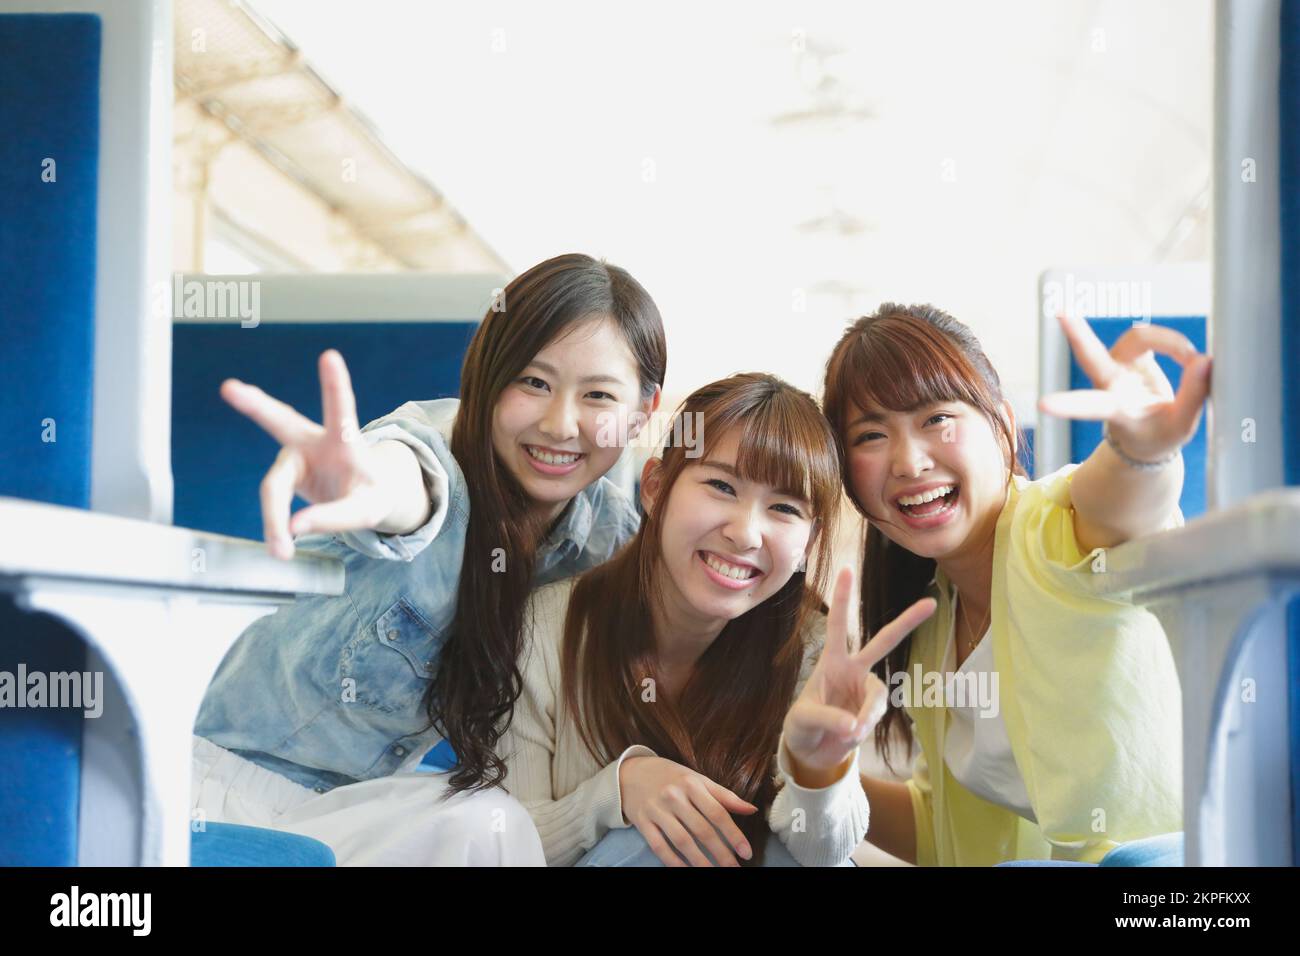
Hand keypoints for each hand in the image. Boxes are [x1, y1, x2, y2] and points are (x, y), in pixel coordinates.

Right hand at [221, 349, 391, 559]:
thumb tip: (293, 527)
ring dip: (274, 519)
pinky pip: (272, 502)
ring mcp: (295, 457)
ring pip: (273, 487)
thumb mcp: (367, 511)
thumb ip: (335, 518)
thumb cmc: (372, 496)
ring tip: (281, 550)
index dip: (335, 385)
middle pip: (281, 422)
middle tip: (230, 388)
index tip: (330, 357)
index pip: (342, 412)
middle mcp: (315, 442)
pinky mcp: (284, 475)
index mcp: (347, 442)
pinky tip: (281, 545)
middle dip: (255, 405)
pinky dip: (275, 526)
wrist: (366, 497)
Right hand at [617, 755, 757, 866]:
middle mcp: (674, 796)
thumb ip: (724, 796)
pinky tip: (685, 871)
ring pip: (682, 841)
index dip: (734, 835)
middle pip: (702, 830)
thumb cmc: (671, 777)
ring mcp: (657, 810)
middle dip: (721, 853)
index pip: (718, 813)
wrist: (632, 772)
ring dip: (700, 861)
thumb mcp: (697, 779)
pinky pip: (659, 846)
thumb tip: (752, 810)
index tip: (747, 853)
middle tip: (734, 868)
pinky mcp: (643, 822)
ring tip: (713, 873)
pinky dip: (673, 862)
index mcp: (692, 783)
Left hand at [783, 567, 935, 781]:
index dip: (843, 599)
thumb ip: (828, 719)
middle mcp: (854, 670)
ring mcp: (866, 690)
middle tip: (931, 603)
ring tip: (850, 732)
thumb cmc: (801, 726)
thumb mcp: (803, 720)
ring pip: (878, 696)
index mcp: (832, 661)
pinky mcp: (872, 712)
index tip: (847, 569)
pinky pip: (875, 718)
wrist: (810, 752)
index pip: (838, 625)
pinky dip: (864, 729)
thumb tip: (855, 727)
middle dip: (907, 622)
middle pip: (884, 642)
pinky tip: (849, 736)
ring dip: (867, 715)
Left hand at [1039, 312, 1211, 462]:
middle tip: (1060, 310)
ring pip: (1139, 337)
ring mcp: (1117, 365)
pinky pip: (1152, 336)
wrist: (1148, 437)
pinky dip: (1173, 343)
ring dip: (1170, 343)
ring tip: (1193, 361)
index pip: (1091, 406)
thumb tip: (1203, 360)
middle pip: (1091, 356)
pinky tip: (1188, 357)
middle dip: (1077, 334)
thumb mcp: (1181, 427)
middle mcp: (1109, 384)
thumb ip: (1193, 396)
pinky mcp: (1130, 353)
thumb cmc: (1159, 436)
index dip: (1069, 405)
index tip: (1043, 405)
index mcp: (1114, 410)